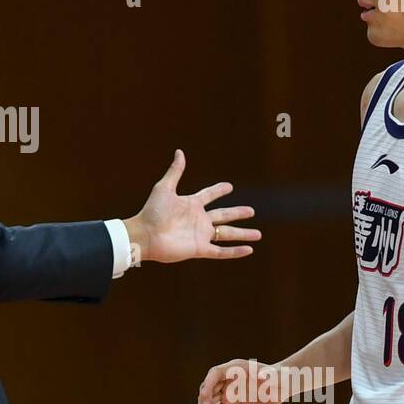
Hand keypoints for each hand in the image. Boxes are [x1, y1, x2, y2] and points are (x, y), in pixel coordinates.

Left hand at [123, 150, 259, 262]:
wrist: (145, 234)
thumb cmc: (152, 211)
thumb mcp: (164, 188)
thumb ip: (175, 171)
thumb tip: (179, 152)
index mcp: (191, 204)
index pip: (208, 195)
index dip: (218, 190)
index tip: (229, 186)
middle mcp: (198, 219)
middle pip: (223, 215)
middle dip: (237, 213)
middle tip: (251, 210)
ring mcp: (200, 235)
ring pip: (226, 234)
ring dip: (242, 234)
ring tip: (258, 234)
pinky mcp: (199, 249)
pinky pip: (221, 251)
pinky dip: (235, 251)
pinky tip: (248, 250)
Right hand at [197, 358, 283, 403]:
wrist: (279, 387)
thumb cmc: (277, 377)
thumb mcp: (274, 376)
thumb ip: (268, 375)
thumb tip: (263, 376)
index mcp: (234, 369)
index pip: (215, 374)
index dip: (208, 384)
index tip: (204, 395)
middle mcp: (226, 380)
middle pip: (208, 389)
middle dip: (205, 401)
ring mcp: (226, 393)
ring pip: (210, 403)